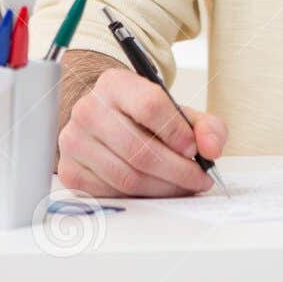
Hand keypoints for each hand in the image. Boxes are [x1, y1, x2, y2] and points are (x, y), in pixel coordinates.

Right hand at [56, 67, 228, 196]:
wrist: (107, 119)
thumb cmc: (145, 117)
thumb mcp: (179, 112)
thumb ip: (206, 126)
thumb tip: (212, 149)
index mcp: (115, 84)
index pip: (150, 106)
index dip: (178, 133)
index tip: (196, 151)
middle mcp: (88, 109)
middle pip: (139, 150)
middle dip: (177, 171)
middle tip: (199, 179)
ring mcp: (74, 141)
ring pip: (126, 176)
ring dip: (163, 188)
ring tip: (183, 186)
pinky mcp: (70, 170)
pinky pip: (111, 193)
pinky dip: (141, 197)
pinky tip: (157, 189)